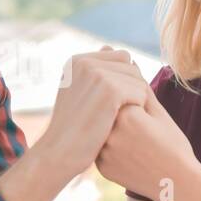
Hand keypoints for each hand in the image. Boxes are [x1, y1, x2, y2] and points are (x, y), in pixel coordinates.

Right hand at [34, 49, 150, 183]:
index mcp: (76, 61)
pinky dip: (139, 108)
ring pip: (137, 79)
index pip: (120, 57)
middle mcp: (85, 62)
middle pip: (131, 66)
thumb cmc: (72, 128)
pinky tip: (126, 122)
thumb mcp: (76, 92)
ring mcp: (97, 74)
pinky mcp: (110, 90)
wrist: (59, 153)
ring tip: (122, 118)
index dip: (124, 80)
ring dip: (136, 99)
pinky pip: (140, 92)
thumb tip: (109, 47)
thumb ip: (93, 71)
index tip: (113, 103)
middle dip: (132, 87)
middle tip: (121, 112)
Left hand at [94, 88, 195, 199]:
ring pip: (101, 128)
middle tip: (141, 131)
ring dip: (111, 128)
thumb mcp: (160, 114)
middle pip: (108, 110)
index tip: (147, 116)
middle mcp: (110, 133)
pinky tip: (129, 152)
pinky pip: (99, 146)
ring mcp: (103, 152)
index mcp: (127, 116)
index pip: (120, 94)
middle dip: (120, 113)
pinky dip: (110, 145)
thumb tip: (129, 63)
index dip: (134, 101)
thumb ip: (141, 88)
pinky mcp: (101, 166)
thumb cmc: (173, 146)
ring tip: (136, 141)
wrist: (177, 184)